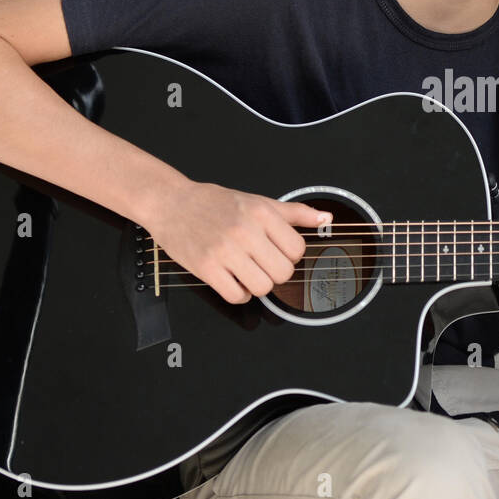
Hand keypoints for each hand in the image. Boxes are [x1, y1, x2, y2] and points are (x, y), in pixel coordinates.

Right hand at [139, 180, 330, 303]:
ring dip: (258, 285)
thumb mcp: (258, 202)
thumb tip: (326, 219)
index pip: (297, 249)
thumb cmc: (216, 204)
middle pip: (283, 273)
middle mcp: (245, 231)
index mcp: (261, 213)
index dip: (290, 255)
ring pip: (262, 287)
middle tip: (262, 264)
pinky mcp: (206, 268)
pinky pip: (236, 296)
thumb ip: (295, 213)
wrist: (172, 204)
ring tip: (247, 272)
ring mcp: (224, 251)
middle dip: (276, 273)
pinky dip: (239, 294)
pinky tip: (233, 280)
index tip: (277, 251)